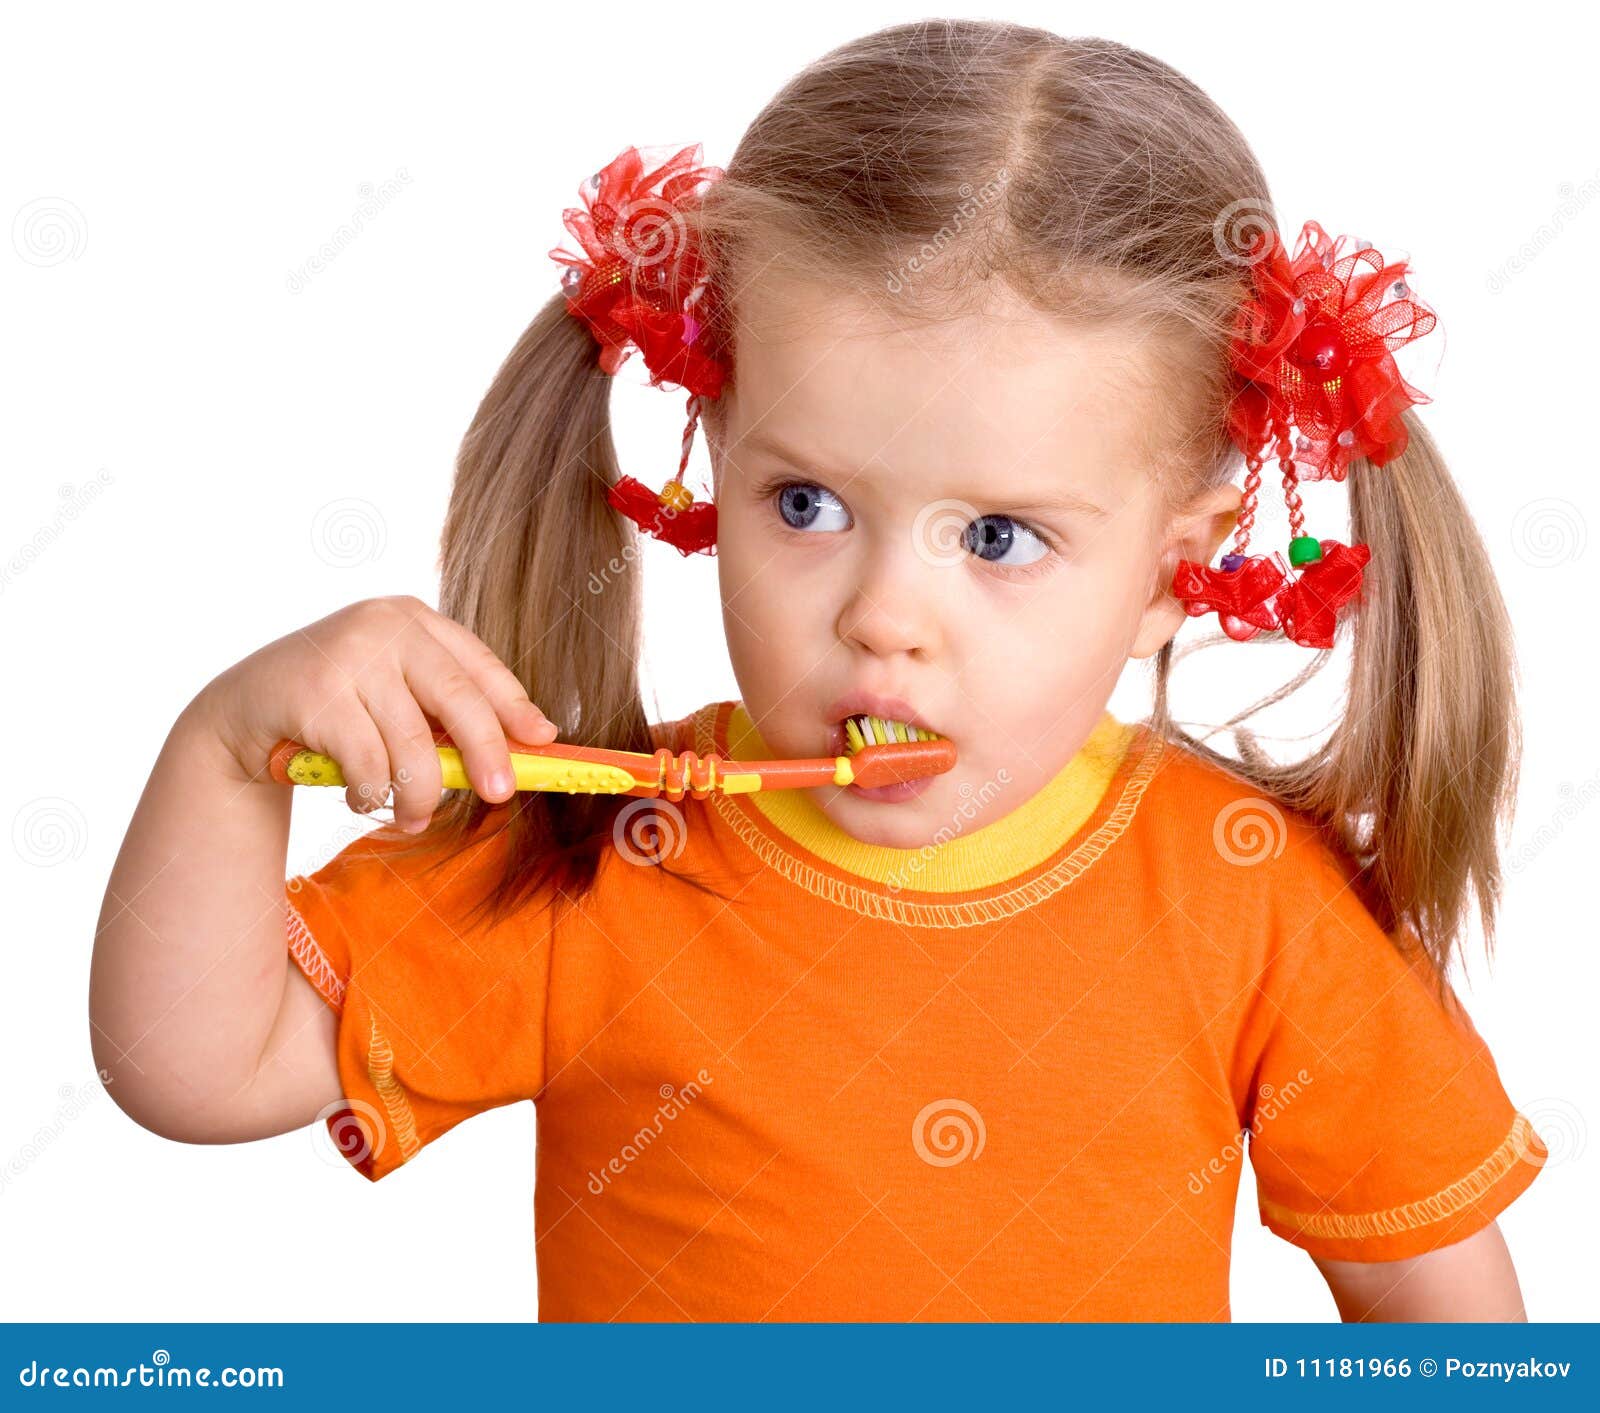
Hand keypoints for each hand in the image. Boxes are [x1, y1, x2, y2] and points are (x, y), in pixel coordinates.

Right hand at [192, 594, 558, 830]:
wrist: (243, 709)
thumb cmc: (337, 705)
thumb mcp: (394, 693)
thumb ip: (447, 708)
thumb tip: (534, 738)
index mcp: (412, 619)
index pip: (477, 663)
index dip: (514, 704)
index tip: (542, 740)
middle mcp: (383, 626)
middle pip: (456, 696)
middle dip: (485, 751)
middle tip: (499, 794)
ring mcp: (347, 656)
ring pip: (410, 741)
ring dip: (419, 793)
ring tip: (413, 817)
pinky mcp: (314, 694)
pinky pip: (367, 761)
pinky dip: (372, 792)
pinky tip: (363, 798)